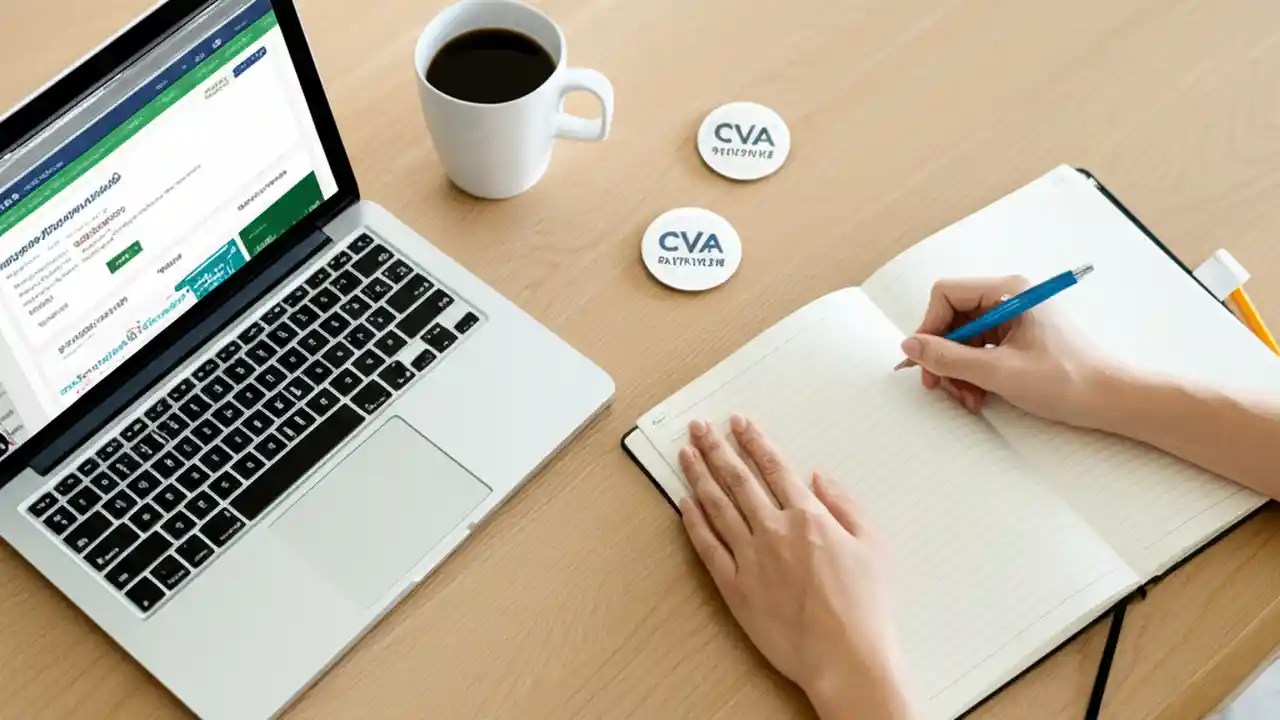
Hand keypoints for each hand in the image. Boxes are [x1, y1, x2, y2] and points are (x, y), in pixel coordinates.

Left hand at [677, 415, 914, 719]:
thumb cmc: (866, 607)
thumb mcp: (873, 545)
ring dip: (699, 476)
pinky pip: (707, 548)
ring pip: (717, 507)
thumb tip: (819, 477)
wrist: (845, 657)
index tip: (737, 422)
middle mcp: (773, 531)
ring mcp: (750, 559)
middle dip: (717, 448)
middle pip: (738, 480)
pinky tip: (684, 504)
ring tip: (686, 453)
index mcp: (808, 517)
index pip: (773, 467)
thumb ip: (844, 504)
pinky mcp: (735, 588)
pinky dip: (694, 523)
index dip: (753, 441)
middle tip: (698, 427)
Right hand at [900, 276, 1115, 427]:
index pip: (946, 294)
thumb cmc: (1066, 381)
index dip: (929, 326)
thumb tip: (910, 346)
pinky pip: (979, 351)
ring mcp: (1013, 320)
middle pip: (952, 318)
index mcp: (1008, 292)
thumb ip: (949, 357)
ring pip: (963, 338)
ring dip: (957, 370)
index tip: (926, 360)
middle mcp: (1008, 299)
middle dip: (942, 354)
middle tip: (938, 386)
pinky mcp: (1018, 340)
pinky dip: (972, 374)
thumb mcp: (999, 371)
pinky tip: (978, 396)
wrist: (1111, 400)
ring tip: (966, 397)